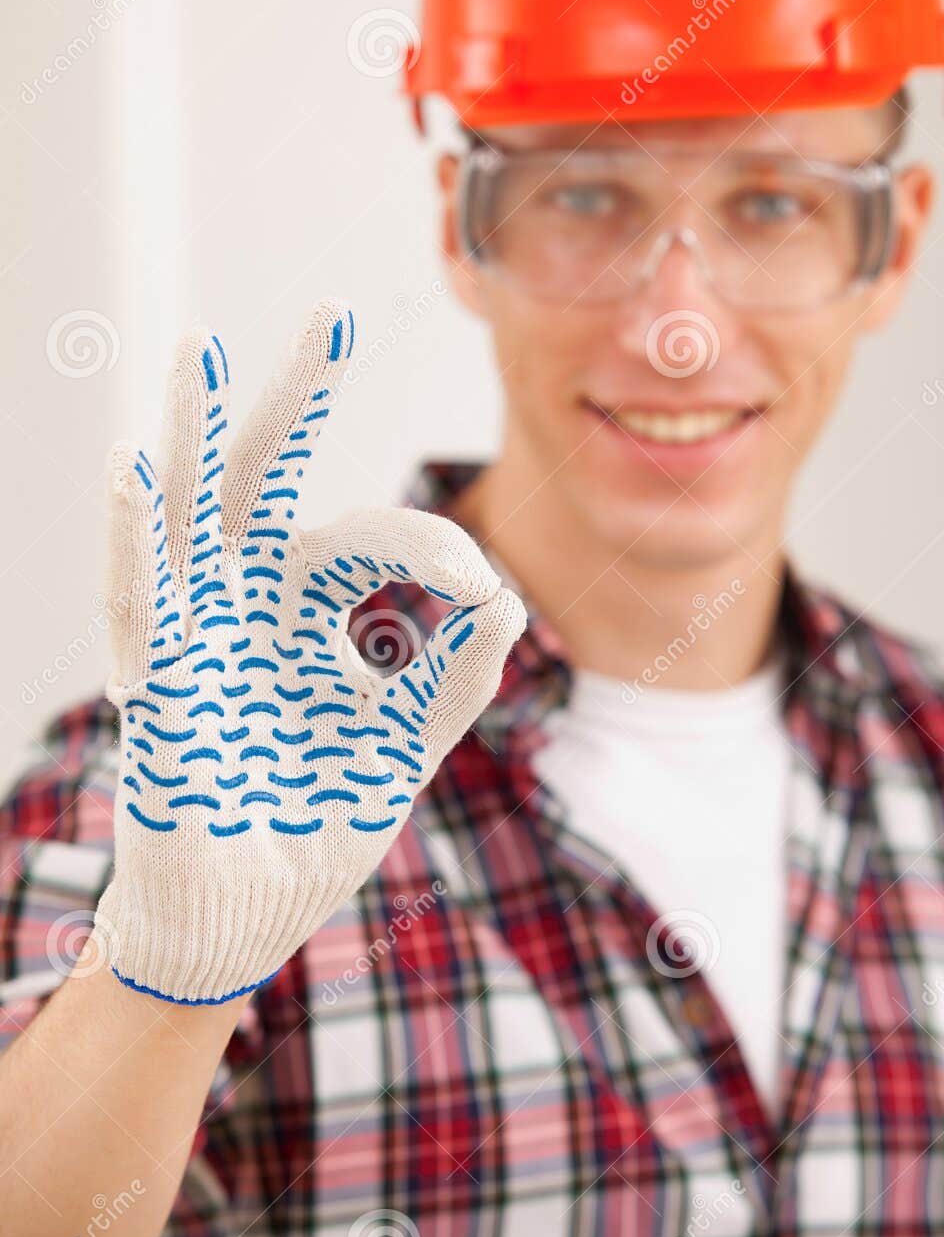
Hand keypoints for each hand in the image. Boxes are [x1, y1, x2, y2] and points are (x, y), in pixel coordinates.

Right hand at [93, 300, 524, 1003]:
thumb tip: (513, 602)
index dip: (436, 549)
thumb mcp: (402, 747)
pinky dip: (138, 536)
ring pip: (193, 512)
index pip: (372, 539)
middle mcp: (249, 603)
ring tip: (196, 349)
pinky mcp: (158, 680)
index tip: (490, 599)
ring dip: (192, 432)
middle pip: (270, 479)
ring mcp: (198, 633)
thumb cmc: (313, 825)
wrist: (242, 922)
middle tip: (332, 314)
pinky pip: (139, 599)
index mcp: (309, 613)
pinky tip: (137, 469)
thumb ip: (453, 679)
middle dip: (297, 398)